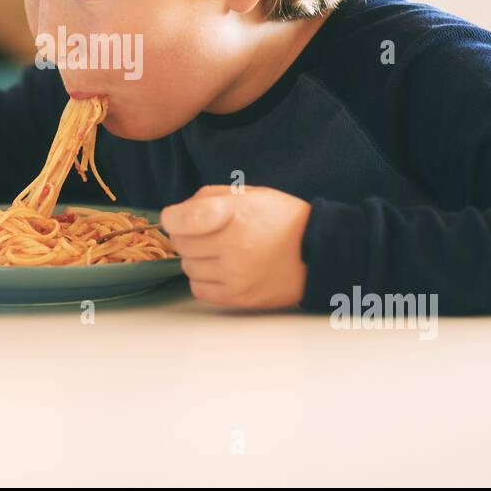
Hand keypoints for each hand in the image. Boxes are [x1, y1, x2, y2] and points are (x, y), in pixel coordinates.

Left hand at [160, 185, 311, 308]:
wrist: (317, 251)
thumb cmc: (280, 219)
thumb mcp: (249, 194)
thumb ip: (209, 197)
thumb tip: (177, 214)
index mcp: (235, 214)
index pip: (181, 219)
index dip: (172, 217)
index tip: (176, 218)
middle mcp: (234, 246)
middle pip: (181, 244)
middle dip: (188, 236)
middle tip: (208, 233)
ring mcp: (236, 275)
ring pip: (188, 267)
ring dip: (197, 258)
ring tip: (220, 250)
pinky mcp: (239, 297)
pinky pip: (198, 289)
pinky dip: (203, 279)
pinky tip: (220, 269)